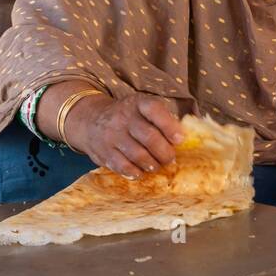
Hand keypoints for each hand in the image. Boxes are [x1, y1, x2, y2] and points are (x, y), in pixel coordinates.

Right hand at [66, 93, 184, 178]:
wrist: (91, 119)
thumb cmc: (128, 117)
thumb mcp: (142, 109)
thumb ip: (162, 119)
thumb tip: (185, 139)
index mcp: (138, 103)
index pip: (154, 110)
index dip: (169, 126)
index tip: (180, 140)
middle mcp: (123, 117)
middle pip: (149, 137)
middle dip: (165, 152)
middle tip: (170, 159)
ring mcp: (112, 134)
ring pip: (138, 155)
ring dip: (152, 164)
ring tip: (155, 165)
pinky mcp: (104, 151)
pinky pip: (123, 166)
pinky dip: (136, 172)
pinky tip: (140, 171)